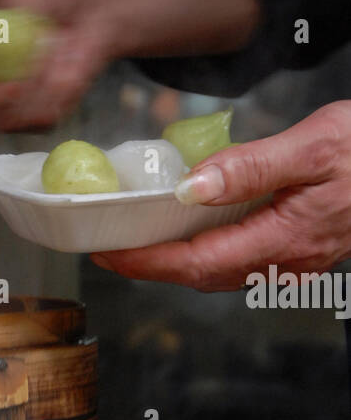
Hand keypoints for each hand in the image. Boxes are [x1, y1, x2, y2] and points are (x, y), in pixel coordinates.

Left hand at [91, 102, 350, 290]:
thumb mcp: (312, 144)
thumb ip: (250, 167)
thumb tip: (191, 188)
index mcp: (284, 239)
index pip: (194, 263)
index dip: (144, 262)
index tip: (107, 253)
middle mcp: (285, 262)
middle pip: (199, 275)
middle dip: (150, 265)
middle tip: (108, 246)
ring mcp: (294, 262)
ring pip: (219, 272)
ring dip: (175, 261)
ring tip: (137, 241)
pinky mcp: (298, 251)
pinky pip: (239, 261)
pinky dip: (205, 251)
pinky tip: (190, 231)